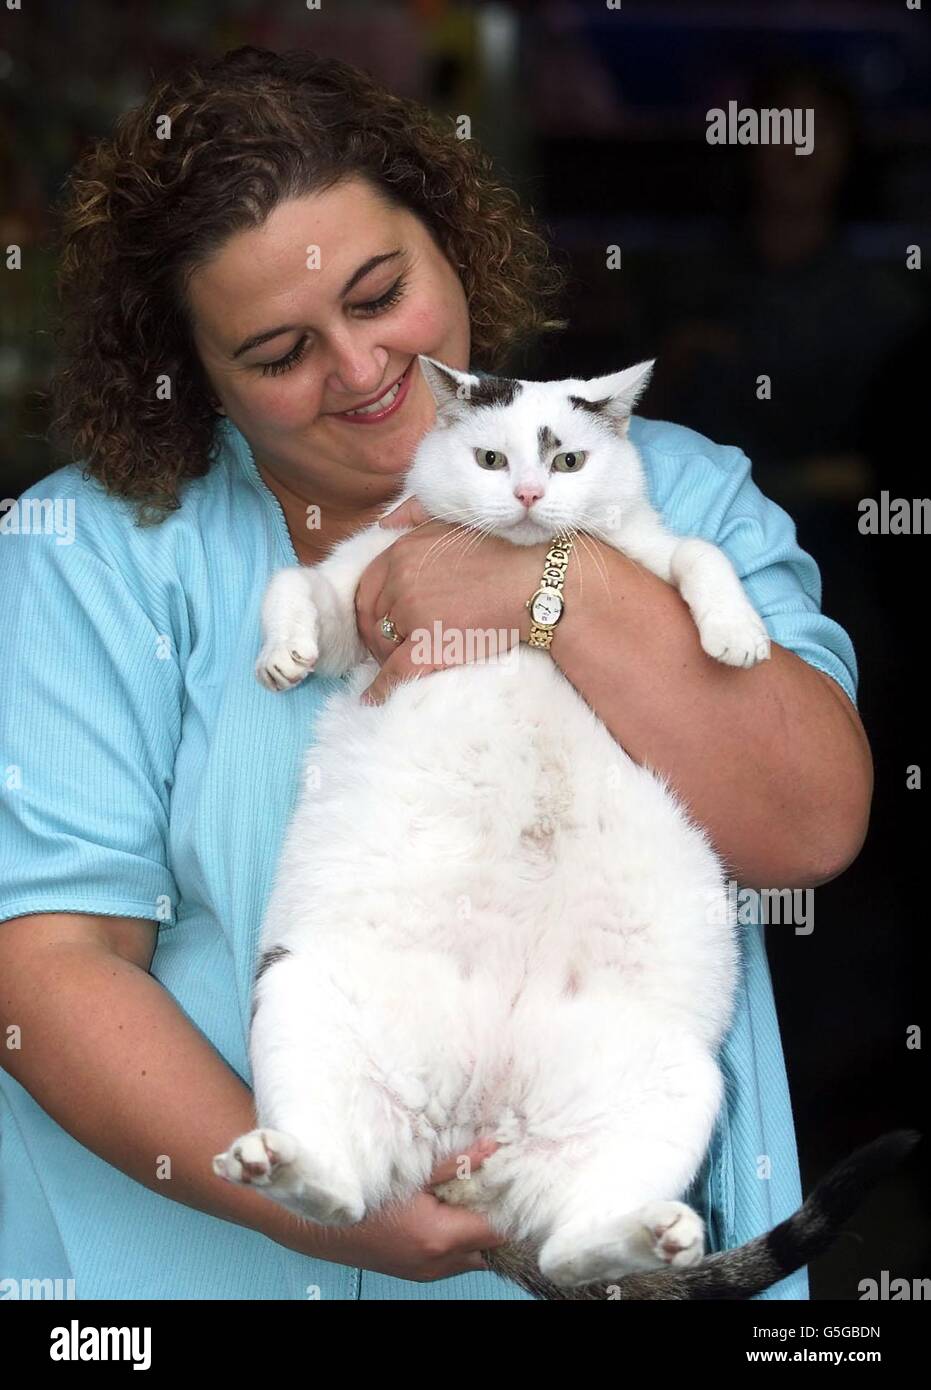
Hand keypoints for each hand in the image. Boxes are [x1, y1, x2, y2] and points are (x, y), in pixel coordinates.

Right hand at [275, 1139, 506, 1280]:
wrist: (315, 1225)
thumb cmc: (359, 1195)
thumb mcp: (410, 1172)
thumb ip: (455, 1163)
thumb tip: (492, 1148)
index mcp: (438, 1237)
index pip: (498, 1229)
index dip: (511, 1204)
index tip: (516, 1180)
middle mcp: (437, 1262)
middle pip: (490, 1247)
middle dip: (497, 1218)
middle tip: (499, 1186)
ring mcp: (426, 1272)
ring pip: (473, 1256)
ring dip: (477, 1230)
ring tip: (475, 1196)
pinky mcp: (416, 1272)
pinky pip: (452, 1260)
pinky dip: (459, 1238)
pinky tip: (451, 1212)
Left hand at [355, 497, 545, 703]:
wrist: (536, 582)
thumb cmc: (503, 552)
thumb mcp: (452, 520)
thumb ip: (413, 515)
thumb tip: (383, 524)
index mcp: (402, 552)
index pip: (367, 589)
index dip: (371, 611)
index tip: (381, 624)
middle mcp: (401, 580)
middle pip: (372, 618)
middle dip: (377, 636)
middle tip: (390, 650)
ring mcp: (413, 613)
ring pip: (383, 645)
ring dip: (386, 658)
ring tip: (397, 667)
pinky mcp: (430, 644)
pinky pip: (395, 671)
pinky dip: (381, 688)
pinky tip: (374, 699)